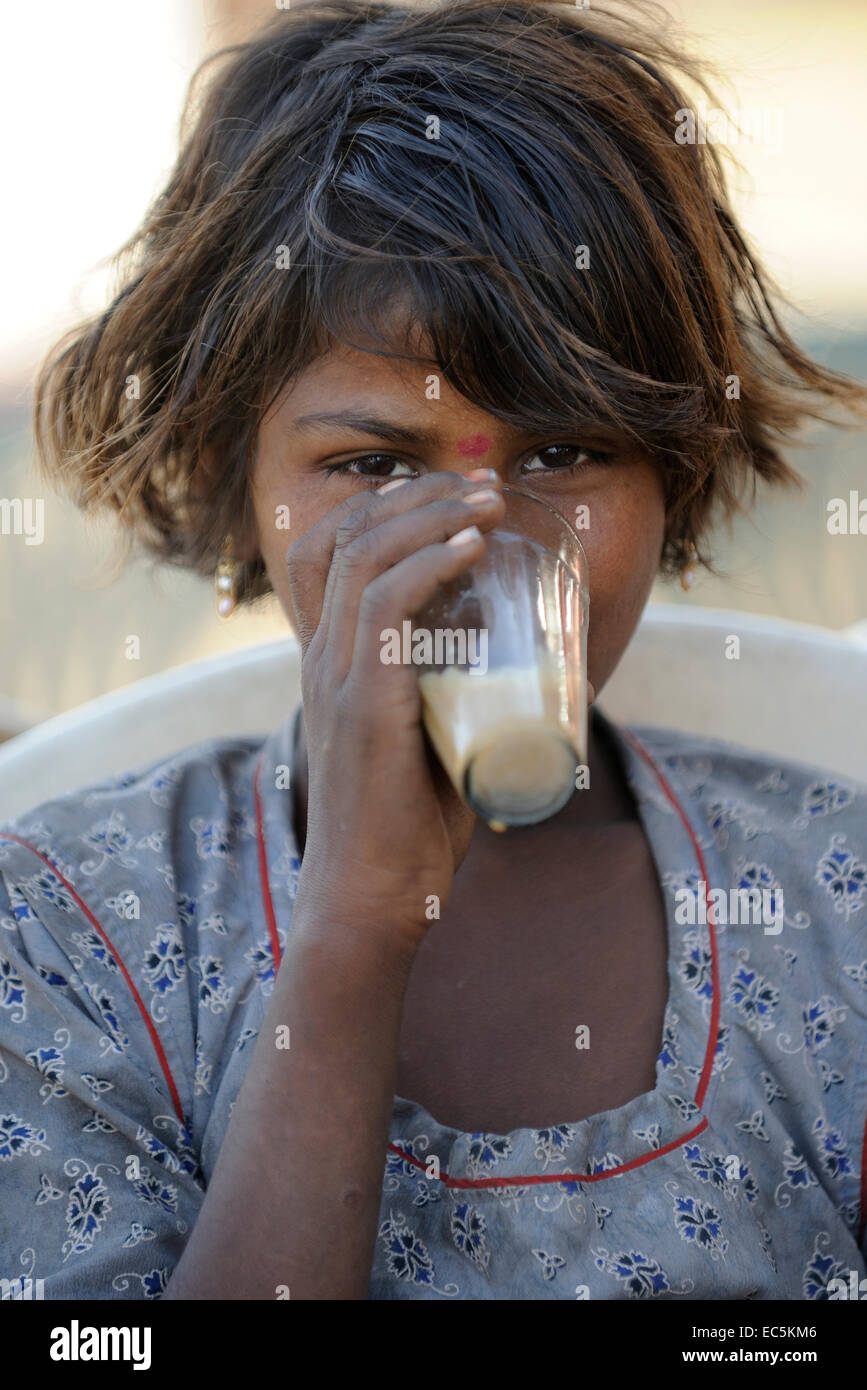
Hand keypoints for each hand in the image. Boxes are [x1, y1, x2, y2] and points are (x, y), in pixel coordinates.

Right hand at [285, 469, 505, 953]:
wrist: (371, 903)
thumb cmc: (407, 833)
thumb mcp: (429, 744)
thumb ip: (456, 703)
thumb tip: (524, 668)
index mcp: (328, 663)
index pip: (325, 551)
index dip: (381, 506)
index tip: (449, 495)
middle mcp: (322, 659)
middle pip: (347, 536)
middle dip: (419, 494)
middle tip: (484, 485)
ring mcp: (338, 680)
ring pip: (368, 558)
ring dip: (433, 516)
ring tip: (487, 501)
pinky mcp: (364, 707)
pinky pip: (386, 609)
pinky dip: (429, 564)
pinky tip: (471, 547)